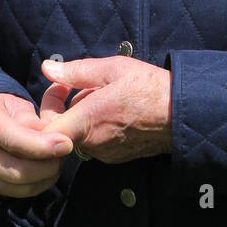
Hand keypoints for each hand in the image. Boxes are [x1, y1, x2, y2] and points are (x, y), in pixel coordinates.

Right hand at [0, 92, 74, 197]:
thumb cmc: (2, 110)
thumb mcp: (16, 104)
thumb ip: (33, 120)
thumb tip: (53, 139)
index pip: (12, 139)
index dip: (41, 145)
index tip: (66, 144)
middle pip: (15, 170)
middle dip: (46, 166)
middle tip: (64, 154)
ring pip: (17, 186)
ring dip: (44, 178)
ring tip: (57, 161)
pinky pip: (16, 193)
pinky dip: (37, 185)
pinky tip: (47, 171)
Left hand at [39, 56, 171, 163]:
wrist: (183, 114)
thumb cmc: (150, 89)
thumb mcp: (113, 69)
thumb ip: (76, 71)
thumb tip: (47, 68)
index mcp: (88, 120)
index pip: (44, 131)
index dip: (44, 110)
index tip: (58, 89)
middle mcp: (92, 143)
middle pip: (60, 130)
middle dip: (64, 106)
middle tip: (77, 84)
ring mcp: (103, 153)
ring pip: (77, 134)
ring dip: (81, 115)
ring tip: (102, 95)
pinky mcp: (114, 157)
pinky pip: (93, 141)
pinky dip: (95, 126)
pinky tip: (112, 110)